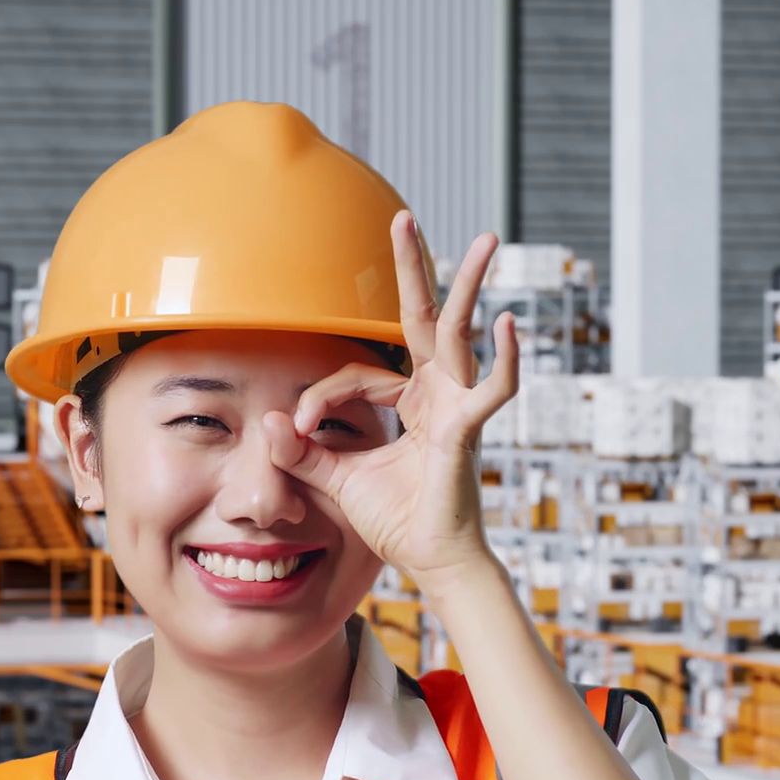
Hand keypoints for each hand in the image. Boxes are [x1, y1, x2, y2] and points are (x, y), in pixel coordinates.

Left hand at [266, 211, 517, 590]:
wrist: (430, 562)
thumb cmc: (397, 520)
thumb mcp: (337, 479)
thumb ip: (304, 451)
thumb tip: (271, 421)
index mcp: (412, 400)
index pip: (360, 373)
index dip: (323, 395)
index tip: (301, 428)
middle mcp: (438, 393)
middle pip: (423, 318)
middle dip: (414, 268)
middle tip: (404, 218)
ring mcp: (457, 407)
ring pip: (460, 334)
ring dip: (468, 286)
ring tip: (485, 241)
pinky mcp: (466, 431)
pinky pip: (490, 390)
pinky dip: (503, 360)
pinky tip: (507, 325)